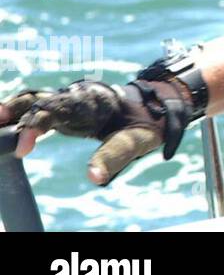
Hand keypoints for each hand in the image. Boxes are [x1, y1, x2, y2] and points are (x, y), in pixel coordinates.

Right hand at [0, 78, 191, 185]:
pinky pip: (40, 107)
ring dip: (15, 110)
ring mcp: (71, 100)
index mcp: (91, 101)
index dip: (35, 126)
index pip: (55, 110)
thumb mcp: (136, 141)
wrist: (157, 105)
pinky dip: (23, 114)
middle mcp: (77, 96)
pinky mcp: (67, 108)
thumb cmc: (146, 124)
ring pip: (36, 100)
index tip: (24, 148)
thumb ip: (114, 157)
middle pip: (39, 100)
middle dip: (17, 110)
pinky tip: (7, 123)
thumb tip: (94, 178)